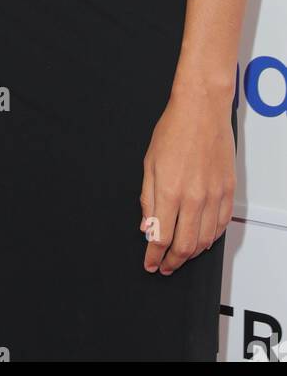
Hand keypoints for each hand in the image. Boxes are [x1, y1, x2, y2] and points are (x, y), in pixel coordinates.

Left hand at [139, 86, 235, 274]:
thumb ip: (147, 198)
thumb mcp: (149, 163)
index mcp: (169, 191)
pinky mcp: (228, 191)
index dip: (154, 256)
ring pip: (205, 240)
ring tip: (180, 256)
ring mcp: (214, 196)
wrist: (202, 110)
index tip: (150, 263)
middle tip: (164, 266)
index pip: (161, 237)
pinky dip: (211, 238)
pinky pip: (221, 225)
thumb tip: (147, 227)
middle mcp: (194, 197)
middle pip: (185, 246)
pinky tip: (202, 240)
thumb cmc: (173, 130)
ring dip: (191, 254)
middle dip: (172, 262)